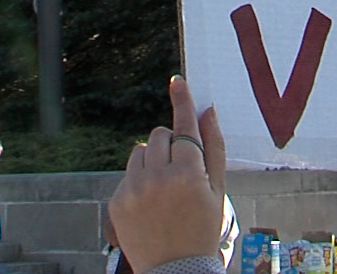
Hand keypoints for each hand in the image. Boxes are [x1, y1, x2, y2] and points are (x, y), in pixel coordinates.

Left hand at [108, 76, 226, 273]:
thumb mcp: (218, 191)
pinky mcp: (118, 201)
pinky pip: (129, 173)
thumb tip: (209, 112)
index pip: (185, 128)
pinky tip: (151, 203)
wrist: (175, 271)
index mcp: (188, 176)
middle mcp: (159, 179)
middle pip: (161, 136)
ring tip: (164, 187)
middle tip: (181, 167)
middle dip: (171, 143)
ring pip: (141, 151)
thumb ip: (214, 149)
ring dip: (153, 159)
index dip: (182, 103)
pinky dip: (140, 179)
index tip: (177, 82)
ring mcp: (135, 190)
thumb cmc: (202, 230)